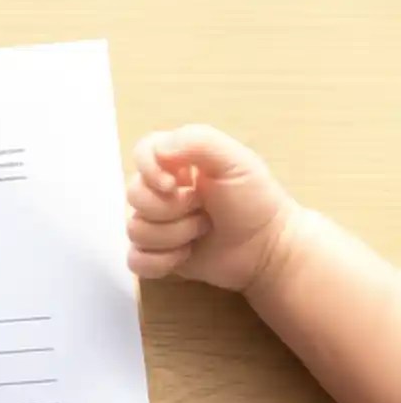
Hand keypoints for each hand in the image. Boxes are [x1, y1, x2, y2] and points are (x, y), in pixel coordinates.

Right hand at [125, 124, 298, 290]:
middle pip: (134, 196)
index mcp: (176, 163)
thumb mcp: (235, 160)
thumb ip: (196, 141)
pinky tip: (185, 255)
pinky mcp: (156, 256)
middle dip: (171, 209)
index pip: (141, 152)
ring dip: (174, 235)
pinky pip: (136, 260)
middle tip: (203, 212)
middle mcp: (160, 192)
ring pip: (136, 230)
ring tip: (202, 232)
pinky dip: (161, 261)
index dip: (149, 169)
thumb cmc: (254, 200)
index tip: (173, 184)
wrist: (268, 248)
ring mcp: (155, 225)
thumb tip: (158, 151)